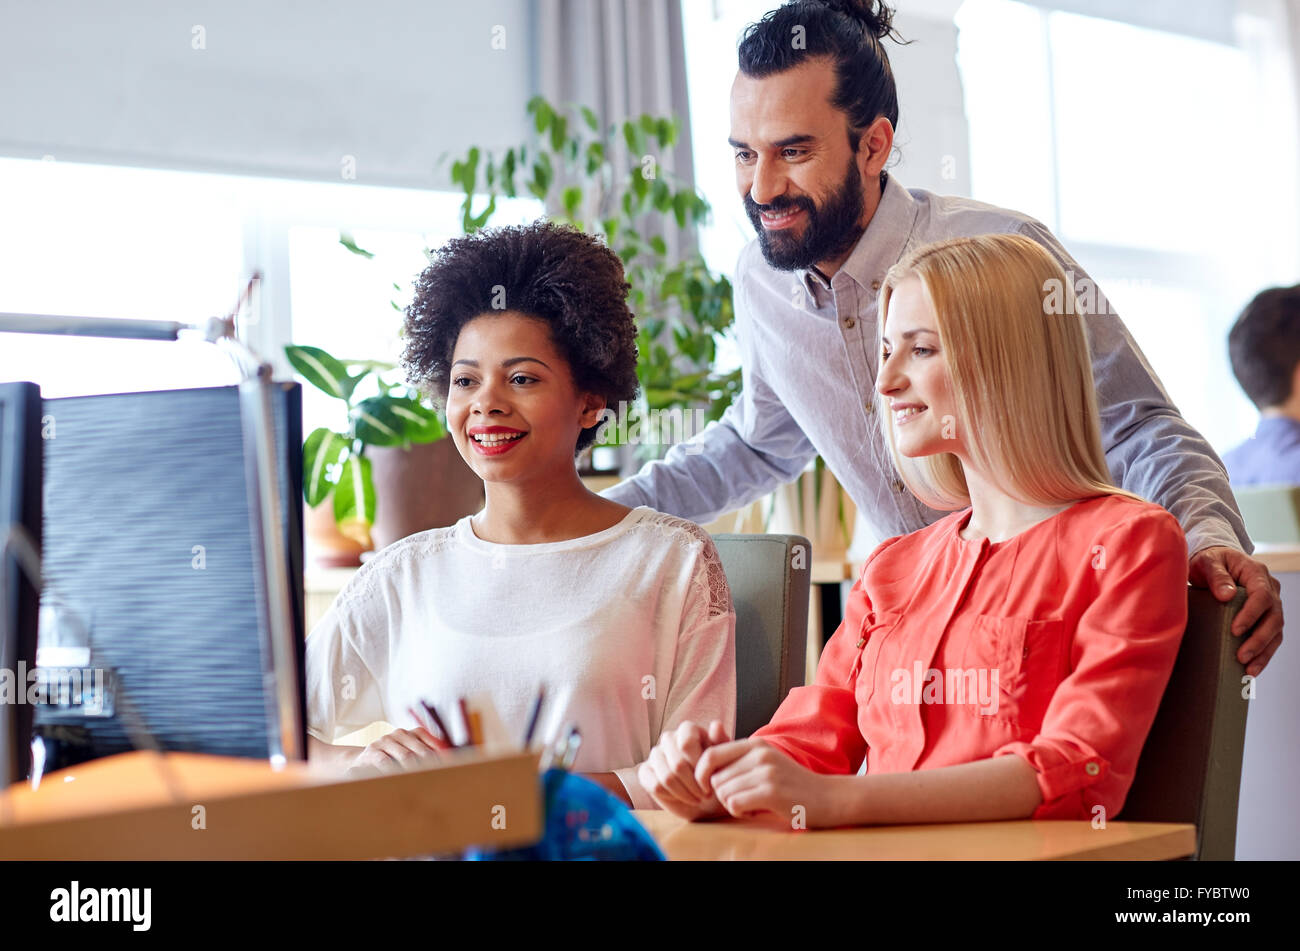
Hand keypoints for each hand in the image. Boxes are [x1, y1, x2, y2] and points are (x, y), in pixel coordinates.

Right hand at [346, 727, 446, 776]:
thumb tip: (448, 764)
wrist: (362, 762)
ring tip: (423, 782)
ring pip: (406, 757)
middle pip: (421, 751)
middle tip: (439, 779)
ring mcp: (386, 740)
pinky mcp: (373, 751)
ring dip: (415, 771)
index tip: (451, 768)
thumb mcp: (410, 757)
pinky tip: (399, 780)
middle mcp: (401, 733)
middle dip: (431, 766)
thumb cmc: (392, 761)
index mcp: (414, 733)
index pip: (433, 742)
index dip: (442, 756)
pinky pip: (387, 762)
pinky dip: (395, 772)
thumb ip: (428, 757)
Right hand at [637, 720, 729, 819]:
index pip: (686, 743)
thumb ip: (721, 741)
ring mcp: (655, 754)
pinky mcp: (645, 771)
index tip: (710, 780)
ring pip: (666, 776)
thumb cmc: (716, 775)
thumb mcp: (723, 759)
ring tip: (697, 798)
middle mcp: (668, 738)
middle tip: (705, 794)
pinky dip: (671, 796)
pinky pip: (655, 785)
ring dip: (685, 792)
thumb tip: (716, 724)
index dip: (698, 765)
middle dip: (694, 784)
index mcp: (687, 729)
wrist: (705, 797)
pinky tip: (682, 797)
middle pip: (677, 763)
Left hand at [696, 738, 841, 826]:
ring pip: (723, 793)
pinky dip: (740, 813)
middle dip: (722, 794)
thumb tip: (701, 764)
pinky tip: (756, 811)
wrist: (828, 798)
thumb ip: (738, 760)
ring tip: (751, 804)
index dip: (701, 775)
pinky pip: (734, 804)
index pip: (710, 755)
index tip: (708, 789)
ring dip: (732, 805)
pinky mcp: (771, 791)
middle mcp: (759, 753)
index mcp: (755, 744)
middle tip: (741, 799)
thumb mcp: (764, 763)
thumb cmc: (791, 785)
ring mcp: (766, 772)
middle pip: (714, 778)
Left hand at [1189, 546, 1283, 676]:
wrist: (1214, 562)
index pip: (1262, 596)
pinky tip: (1252, 668)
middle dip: (1259, 640)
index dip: (1252, 614)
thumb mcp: (1208, 562)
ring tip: (1249, 670)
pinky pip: (1270, 637)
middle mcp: (1270, 589)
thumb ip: (1217, 576)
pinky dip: (1263, 653)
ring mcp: (1271, 604)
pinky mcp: (1266, 616)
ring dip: (1264, 652)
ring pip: (1276, 631)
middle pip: (1274, 617)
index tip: (1235, 630)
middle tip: (1241, 656)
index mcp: (1257, 573)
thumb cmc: (1210, 560)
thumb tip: (1227, 595)